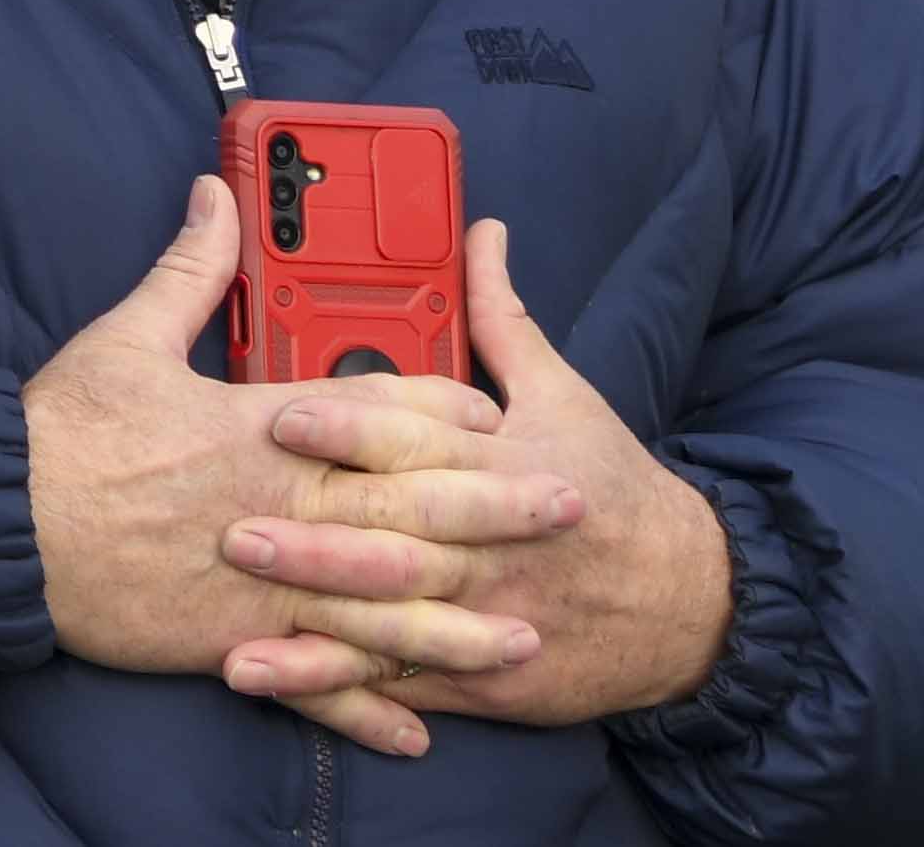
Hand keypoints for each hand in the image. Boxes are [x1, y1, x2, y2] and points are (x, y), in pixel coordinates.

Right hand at [27, 180, 513, 685]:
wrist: (2, 524)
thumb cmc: (62, 433)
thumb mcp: (125, 337)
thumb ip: (189, 271)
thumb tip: (218, 197)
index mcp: (258, 428)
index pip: (371, 414)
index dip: (439, 410)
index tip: (496, 412)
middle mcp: (278, 505)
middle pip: (405, 507)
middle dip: (493, 510)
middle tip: (567, 510)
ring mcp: (262, 580)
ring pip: (381, 606)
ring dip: (457, 625)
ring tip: (523, 638)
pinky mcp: (232, 638)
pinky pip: (314, 680)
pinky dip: (365, 706)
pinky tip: (418, 729)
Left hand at [223, 222, 732, 743]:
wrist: (694, 607)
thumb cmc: (616, 490)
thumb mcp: (564, 396)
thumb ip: (501, 318)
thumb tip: (478, 233)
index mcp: (502, 466)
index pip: (416, 440)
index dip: (349, 429)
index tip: (281, 415)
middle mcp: (488, 543)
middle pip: (393, 537)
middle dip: (313, 537)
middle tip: (229, 528)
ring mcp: (484, 616)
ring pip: (389, 620)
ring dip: (311, 622)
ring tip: (233, 627)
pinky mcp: (482, 678)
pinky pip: (399, 682)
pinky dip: (335, 688)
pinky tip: (269, 679)